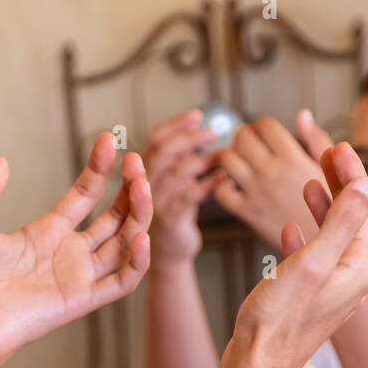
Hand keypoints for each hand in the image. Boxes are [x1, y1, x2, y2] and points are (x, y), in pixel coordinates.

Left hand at [0, 133, 150, 367]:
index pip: (85, 195)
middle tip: (135, 161)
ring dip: (140, 214)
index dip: (98, 169)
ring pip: (125, 243)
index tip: (107, 141)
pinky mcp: (83, 300)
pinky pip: (122, 282)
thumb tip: (1, 161)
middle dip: (129, 188)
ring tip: (142, 185)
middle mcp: (68, 253)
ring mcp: (78, 276)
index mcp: (46, 233)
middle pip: (114, 217)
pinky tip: (139, 235)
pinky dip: (138, 261)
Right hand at [142, 110, 221, 263]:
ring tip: (223, 155)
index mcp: (144, 171)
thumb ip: (178, 159)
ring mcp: (156, 202)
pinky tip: (223, 176)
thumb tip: (200, 129)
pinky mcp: (171, 219)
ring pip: (177, 171)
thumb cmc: (175, 213)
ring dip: (203, 159)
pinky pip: (189, 196)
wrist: (168, 253)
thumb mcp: (172, 183)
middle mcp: (145, 184)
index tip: (197, 114)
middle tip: (214, 133)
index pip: (154, 138)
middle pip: (163, 151)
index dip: (175, 124)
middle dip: (190, 137)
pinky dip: (208, 183)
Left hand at [214, 113, 328, 250]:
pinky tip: (236, 187)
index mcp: (293, 158)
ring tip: (241, 164)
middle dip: (243, 137)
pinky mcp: (247, 213)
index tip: (265, 135)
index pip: (264, 124)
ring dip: (230, 157)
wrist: (325, 246)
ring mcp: (256, 193)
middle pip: (241, 137)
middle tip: (250, 147)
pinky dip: (222, 186)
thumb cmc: (332, 207)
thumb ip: (315, 140)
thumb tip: (302, 114)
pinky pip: (221, 192)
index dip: (262, 125)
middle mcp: (272, 172)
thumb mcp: (331, 171)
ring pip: (226, 160)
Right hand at [231, 142, 367, 367]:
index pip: (365, 208)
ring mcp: (332, 290)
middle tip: (326, 153)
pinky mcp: (310, 299)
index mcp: (358, 268)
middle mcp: (351, 279)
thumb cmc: (278, 321)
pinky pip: (315, 258)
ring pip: (333, 237)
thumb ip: (341, 223)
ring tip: (310, 181)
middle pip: (352, 219)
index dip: (352, 173)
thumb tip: (366, 186)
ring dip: (324, 206)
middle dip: (340, 184)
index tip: (337, 146)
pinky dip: (306, 236)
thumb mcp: (312, 263)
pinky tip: (289, 228)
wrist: (256, 366)